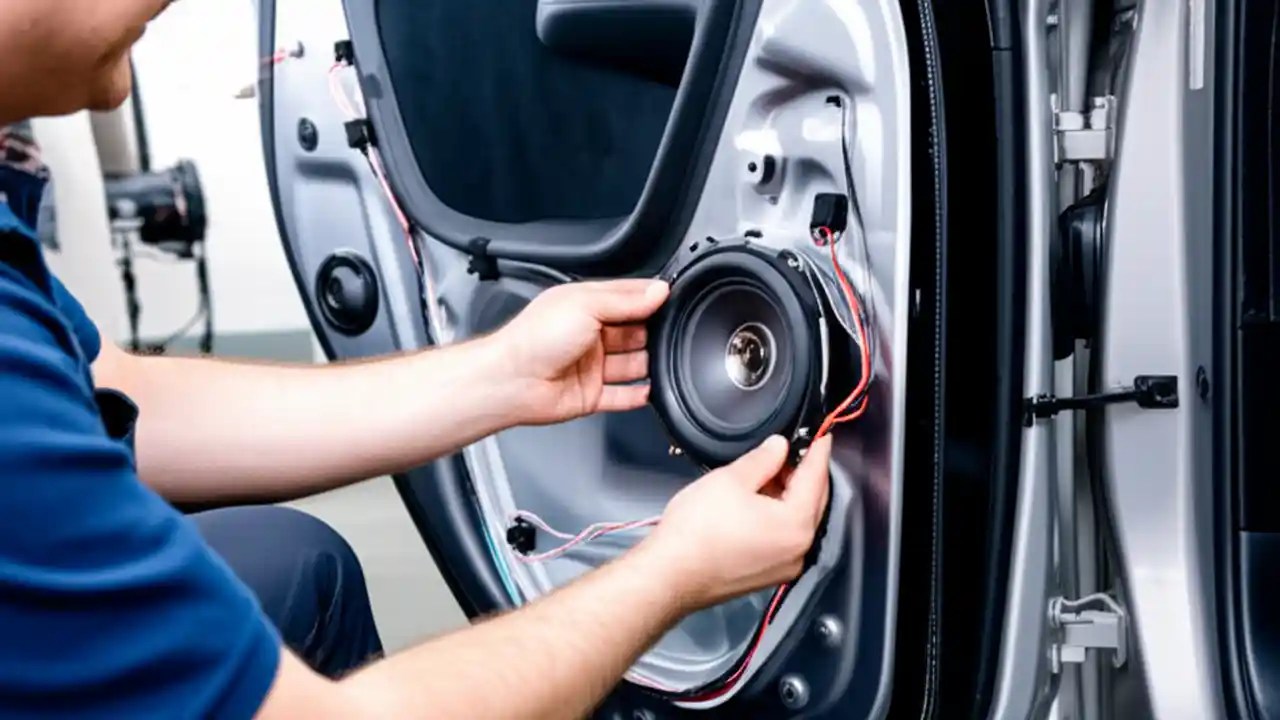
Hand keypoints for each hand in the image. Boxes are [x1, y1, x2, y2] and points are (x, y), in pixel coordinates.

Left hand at [496, 279, 668, 425]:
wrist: (511, 380)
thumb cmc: (535, 338)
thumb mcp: (585, 304)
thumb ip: (625, 299)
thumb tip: (658, 290)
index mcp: (586, 305)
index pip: (628, 298)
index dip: (650, 299)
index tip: (672, 300)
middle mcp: (590, 335)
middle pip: (634, 332)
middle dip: (652, 333)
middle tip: (670, 333)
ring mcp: (591, 366)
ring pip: (632, 364)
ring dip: (648, 363)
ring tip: (665, 361)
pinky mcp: (591, 395)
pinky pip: (622, 396)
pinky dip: (638, 395)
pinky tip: (651, 390)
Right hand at [635, 435, 832, 611]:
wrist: (670, 575)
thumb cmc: (697, 530)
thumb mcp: (731, 480)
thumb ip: (763, 459)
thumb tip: (779, 447)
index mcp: (797, 524)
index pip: (816, 477)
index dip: (818, 450)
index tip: (821, 433)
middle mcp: (799, 550)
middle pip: (813, 500)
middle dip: (803, 472)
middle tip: (790, 448)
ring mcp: (784, 566)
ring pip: (798, 520)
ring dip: (788, 494)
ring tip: (766, 472)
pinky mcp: (767, 574)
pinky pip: (783, 537)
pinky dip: (778, 516)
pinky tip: (758, 501)